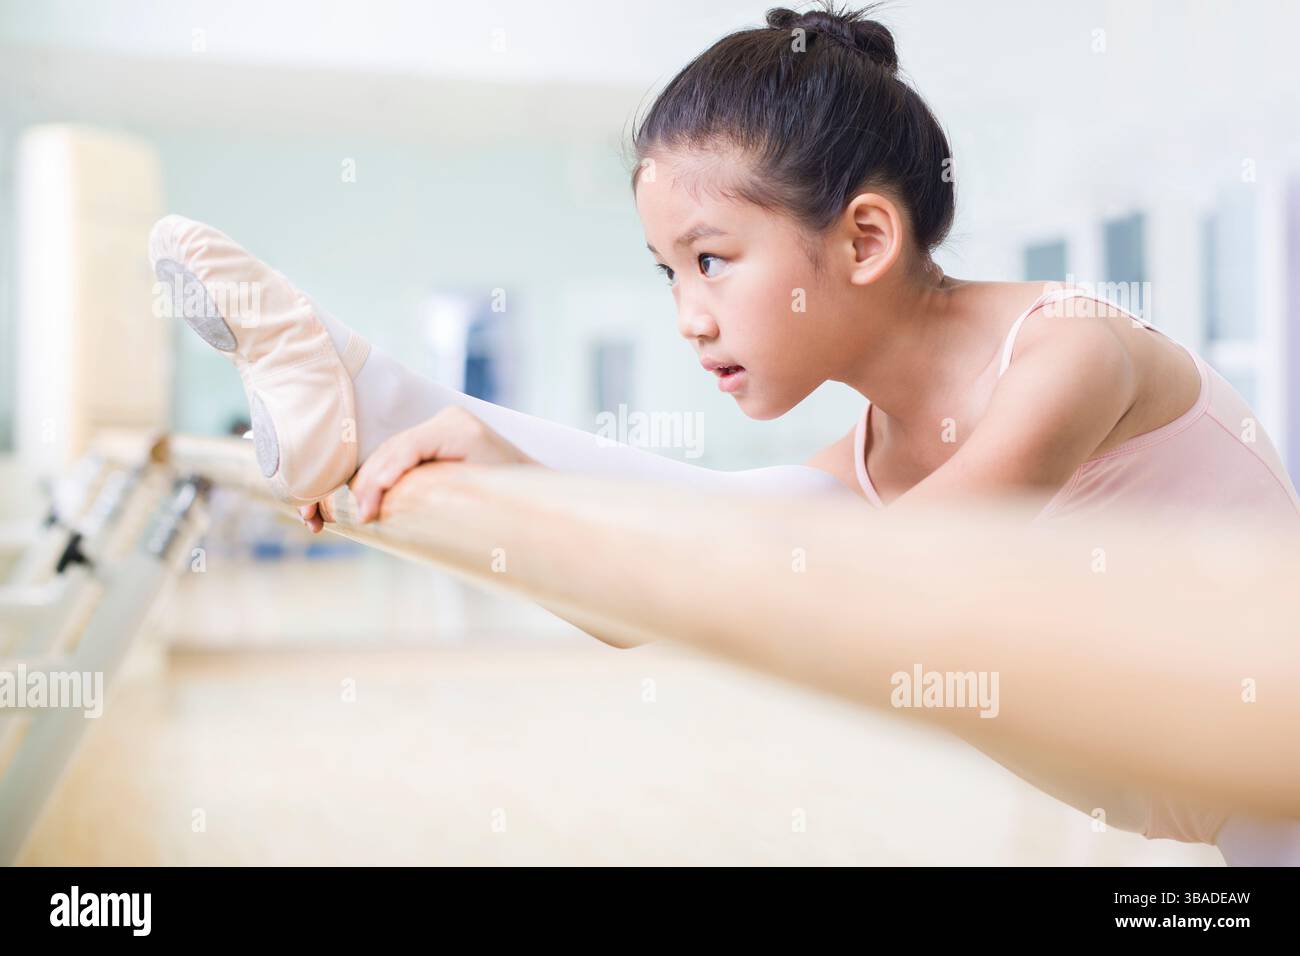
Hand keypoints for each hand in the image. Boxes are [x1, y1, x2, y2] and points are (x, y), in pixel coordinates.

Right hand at [304, 406, 534, 526]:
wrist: (539, 490)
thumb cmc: (515, 498)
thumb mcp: (480, 499)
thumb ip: (439, 498)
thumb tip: (395, 508)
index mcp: (461, 430)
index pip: (408, 447)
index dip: (383, 478)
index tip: (369, 510)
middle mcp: (449, 421)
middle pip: (394, 447)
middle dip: (371, 482)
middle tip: (360, 516)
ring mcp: (441, 426)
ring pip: (391, 451)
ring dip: (370, 480)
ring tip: (359, 510)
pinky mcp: (435, 438)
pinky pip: (400, 455)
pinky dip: (381, 476)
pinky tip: (368, 498)